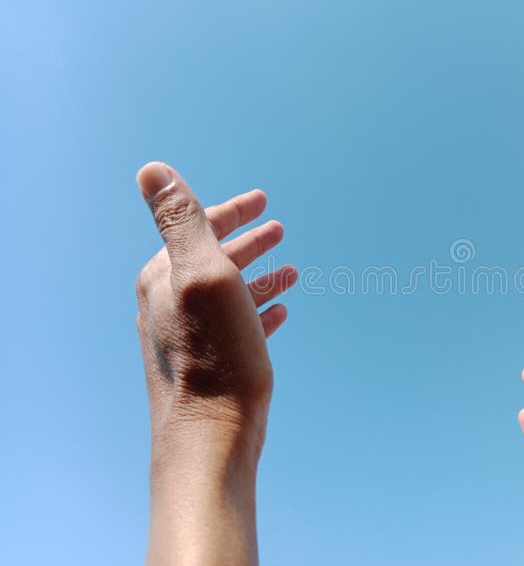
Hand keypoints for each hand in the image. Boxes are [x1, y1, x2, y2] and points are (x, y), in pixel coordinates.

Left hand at [135, 162, 296, 564]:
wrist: (213, 436)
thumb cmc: (214, 354)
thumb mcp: (202, 274)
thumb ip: (181, 221)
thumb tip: (150, 169)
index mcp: (166, 278)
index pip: (197, 228)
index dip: (232, 211)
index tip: (265, 201)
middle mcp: (171, 305)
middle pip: (215, 260)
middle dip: (248, 243)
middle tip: (279, 230)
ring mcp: (190, 337)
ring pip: (230, 294)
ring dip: (259, 277)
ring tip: (291, 272)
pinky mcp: (212, 364)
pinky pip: (238, 326)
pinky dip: (258, 312)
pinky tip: (281, 314)